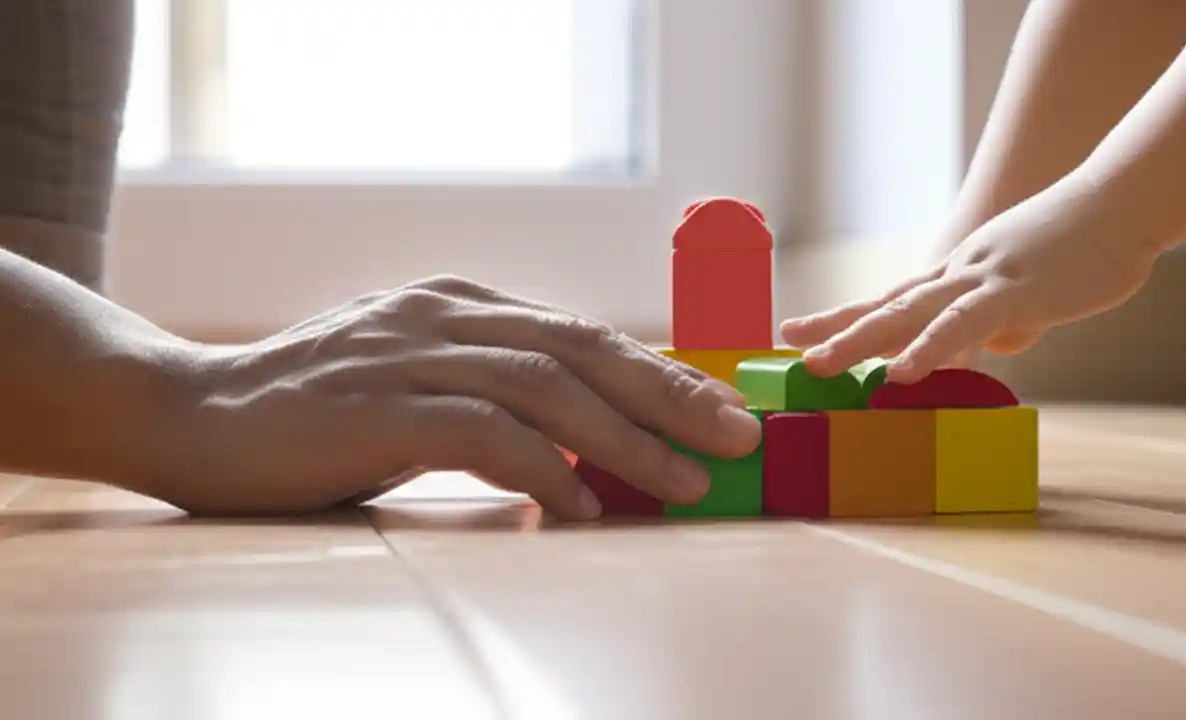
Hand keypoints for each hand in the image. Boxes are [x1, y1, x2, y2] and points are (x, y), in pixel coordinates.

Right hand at [143, 276, 759, 517]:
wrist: (193, 413)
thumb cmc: (315, 413)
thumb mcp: (414, 383)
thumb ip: (487, 395)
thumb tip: (581, 443)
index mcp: (458, 305)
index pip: (581, 333)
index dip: (658, 371)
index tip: (718, 408)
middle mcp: (443, 316)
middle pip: (583, 348)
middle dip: (672, 392)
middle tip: (738, 434)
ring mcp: (409, 354)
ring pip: (548, 385)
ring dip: (627, 435)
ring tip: (686, 479)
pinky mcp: (377, 404)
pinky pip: (483, 431)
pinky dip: (543, 465)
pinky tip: (582, 503)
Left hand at [780, 181, 1159, 383]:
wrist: (1122, 203)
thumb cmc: (1081, 247)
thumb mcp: (1027, 291)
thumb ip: (1002, 318)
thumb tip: (994, 344)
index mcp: (958, 274)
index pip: (890, 297)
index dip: (844, 316)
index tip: (798, 332)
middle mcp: (958, 273)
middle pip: (886, 304)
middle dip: (836, 328)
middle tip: (792, 349)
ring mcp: (982, 280)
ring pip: (908, 313)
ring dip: (860, 339)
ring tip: (820, 364)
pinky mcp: (1015, 293)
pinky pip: (962, 325)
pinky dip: (929, 349)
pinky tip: (900, 372)